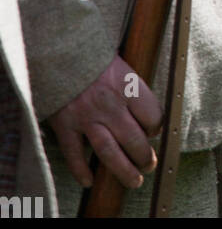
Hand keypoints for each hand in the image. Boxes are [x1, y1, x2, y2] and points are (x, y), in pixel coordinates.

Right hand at [47, 54, 161, 189]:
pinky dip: (81, 170)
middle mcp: (109, 102)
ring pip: (109, 152)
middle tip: (149, 164)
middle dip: (145, 156)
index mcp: (127, 84)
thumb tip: (147, 113)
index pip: (152, 114)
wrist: (57, 48)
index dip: (156, 126)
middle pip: (134, 139)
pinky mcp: (65, 124)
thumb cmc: (93, 55)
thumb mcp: (120, 63)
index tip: (154, 130)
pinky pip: (74, 154)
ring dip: (124, 170)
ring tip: (134, 180)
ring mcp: (86, 115)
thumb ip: (132, 86)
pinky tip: (89, 181)